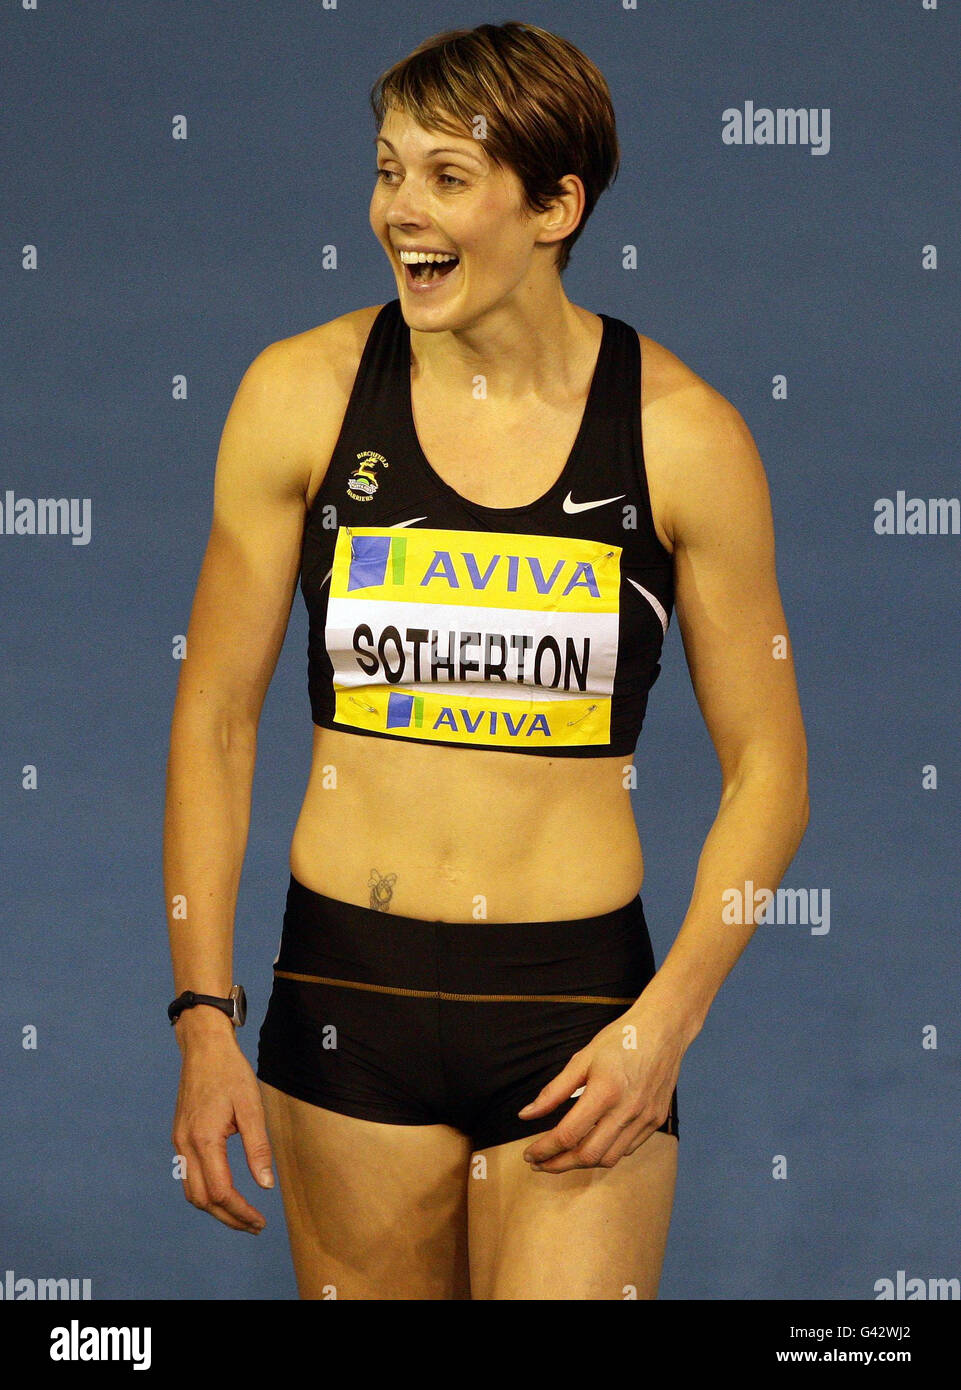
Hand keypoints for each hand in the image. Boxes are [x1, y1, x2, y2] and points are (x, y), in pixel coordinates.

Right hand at [171, 1018, 274, 1231]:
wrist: (204, 1048)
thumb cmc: (230, 1073)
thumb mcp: (252, 1106)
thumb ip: (258, 1147)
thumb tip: (265, 1185)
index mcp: (204, 1140)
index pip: (220, 1192)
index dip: (240, 1212)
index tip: (260, 1222)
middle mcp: (185, 1146)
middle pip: (202, 1200)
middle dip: (228, 1218)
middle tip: (254, 1226)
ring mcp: (179, 1142)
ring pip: (192, 1191)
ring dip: (215, 1208)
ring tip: (242, 1215)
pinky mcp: (180, 1136)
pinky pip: (189, 1176)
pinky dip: (206, 1192)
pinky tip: (225, 1191)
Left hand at [517, 997, 689, 1172]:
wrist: (663, 1030)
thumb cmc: (620, 1040)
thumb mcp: (582, 1059)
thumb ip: (553, 1091)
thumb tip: (526, 1115)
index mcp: (605, 1092)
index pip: (568, 1134)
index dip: (544, 1149)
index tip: (530, 1154)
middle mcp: (627, 1110)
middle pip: (588, 1156)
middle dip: (558, 1165)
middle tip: (539, 1163)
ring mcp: (644, 1119)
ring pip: (609, 1158)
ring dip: (581, 1163)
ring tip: (562, 1157)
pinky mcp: (656, 1122)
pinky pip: (627, 1149)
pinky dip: (606, 1153)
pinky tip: (592, 1144)